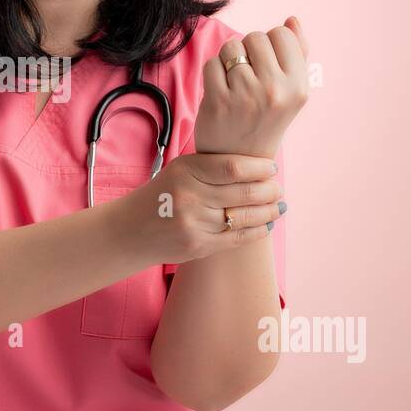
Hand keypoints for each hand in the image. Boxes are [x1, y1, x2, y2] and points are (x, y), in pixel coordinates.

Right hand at [114, 153, 283, 266]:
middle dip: (269, 191)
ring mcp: (193, 223)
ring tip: (278, 206)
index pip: (233, 167)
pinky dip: (257, 231)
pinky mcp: (197, 246)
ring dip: (268, 212)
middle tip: (278, 189)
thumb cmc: (162, 195)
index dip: (259, 168)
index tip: (271, 169)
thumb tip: (257, 164)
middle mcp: (189, 196)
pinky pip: (236, 238)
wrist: (131, 230)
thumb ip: (212, 166)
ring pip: (244, 217)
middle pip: (243, 193)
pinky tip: (266, 224)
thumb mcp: (180, 170)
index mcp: (185, 170)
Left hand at [193, 15, 309, 158]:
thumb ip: (297, 53)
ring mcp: (246, 96)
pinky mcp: (218, 101)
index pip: (281, 34)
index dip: (270, 45)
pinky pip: (212, 63)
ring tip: (235, 83)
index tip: (267, 66)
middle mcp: (275, 90)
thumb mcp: (291, 90)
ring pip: (231, 47)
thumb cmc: (266, 117)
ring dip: (229, 60)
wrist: (240, 158)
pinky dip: (213, 73)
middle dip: (249, 51)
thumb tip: (292, 19)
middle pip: (255, 37)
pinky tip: (220, 91)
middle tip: (249, 77)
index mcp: (298, 86)